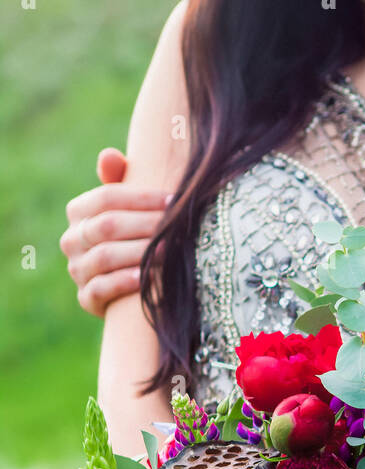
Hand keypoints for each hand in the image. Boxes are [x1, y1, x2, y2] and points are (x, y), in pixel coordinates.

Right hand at [59, 148, 168, 315]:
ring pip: (105, 257)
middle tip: (175, 227)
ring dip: (139, 253)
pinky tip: (144, 278)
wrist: (128, 287)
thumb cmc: (132, 236)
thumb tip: (109, 156)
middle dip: (145, 225)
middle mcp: (71, 239)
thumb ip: (120, 180)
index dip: (142, 198)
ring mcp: (77, 270)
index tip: (173, 201)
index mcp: (78, 211)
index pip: (107, 197)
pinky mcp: (86, 298)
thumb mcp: (127, 208)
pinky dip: (123, 282)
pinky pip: (101, 288)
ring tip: (168, 251)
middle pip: (108, 226)